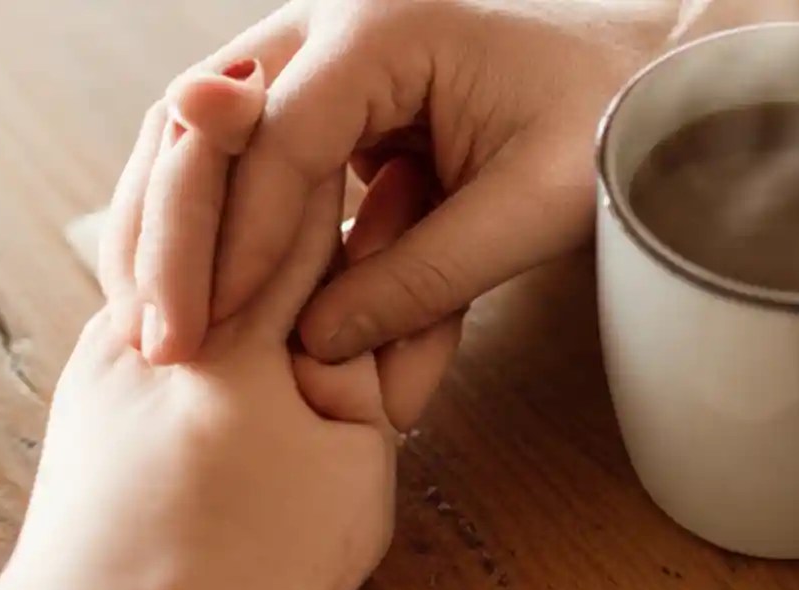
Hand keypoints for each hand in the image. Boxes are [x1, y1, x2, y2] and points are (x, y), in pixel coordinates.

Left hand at [11, 167, 395, 589]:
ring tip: (278, 188)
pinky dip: (190, 252)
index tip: (404, 176)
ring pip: (174, 228)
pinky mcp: (90, 376)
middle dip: (287, 177)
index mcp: (238, 335)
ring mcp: (108, 342)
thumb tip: (370, 301)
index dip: (362, 193)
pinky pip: (148, 278)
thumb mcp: (349, 476)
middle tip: (342, 172)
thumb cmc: (232, 581)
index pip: (307, 218)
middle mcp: (158, 314)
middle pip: (227, 199)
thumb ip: (366, 369)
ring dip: (231, 205)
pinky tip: (222, 260)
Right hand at [160, 0, 677, 366]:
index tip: (212, 336)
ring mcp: (321, 56)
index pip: (275, 140)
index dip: (237, 247)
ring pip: (208, 141)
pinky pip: (247, 160)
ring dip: (180, 234)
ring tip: (159, 331)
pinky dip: (222, 229)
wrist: (641, 76)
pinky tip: (203, 299)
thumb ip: (421, 279)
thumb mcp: (528, 210)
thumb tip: (311, 349)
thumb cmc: (604, 124)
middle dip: (176, 237)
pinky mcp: (327, 101)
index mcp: (383, 27)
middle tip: (157, 341)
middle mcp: (332, 23)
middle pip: (206, 126)